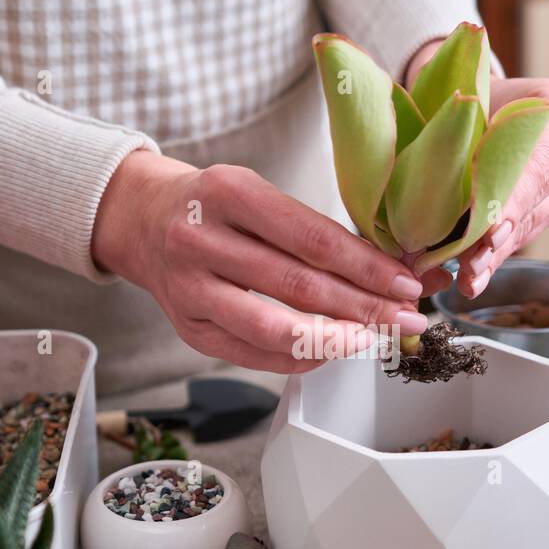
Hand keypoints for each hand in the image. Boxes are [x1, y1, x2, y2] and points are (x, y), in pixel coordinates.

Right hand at [92, 152, 427, 372]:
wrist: (142, 220)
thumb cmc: (215, 207)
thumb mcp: (257, 194)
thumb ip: (312, 229)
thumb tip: (388, 268)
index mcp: (229, 192)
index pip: (312, 238)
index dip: (365, 266)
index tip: (405, 282)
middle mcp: (202, 239)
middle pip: (298, 285)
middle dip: (363, 306)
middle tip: (407, 317)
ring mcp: (190, 288)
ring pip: (273, 327)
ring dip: (334, 338)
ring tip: (375, 339)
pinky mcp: (188, 327)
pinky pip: (252, 354)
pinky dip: (298, 356)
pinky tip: (332, 351)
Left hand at [454, 76, 548, 296]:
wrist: (469, 100)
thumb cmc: (464, 99)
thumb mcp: (464, 112)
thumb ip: (467, 146)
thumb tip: (460, 201)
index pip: (539, 161)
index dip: (512, 200)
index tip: (490, 232)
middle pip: (537, 195)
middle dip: (500, 234)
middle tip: (470, 263)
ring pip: (532, 220)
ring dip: (497, 252)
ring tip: (468, 276)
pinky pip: (528, 231)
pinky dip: (498, 254)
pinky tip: (476, 276)